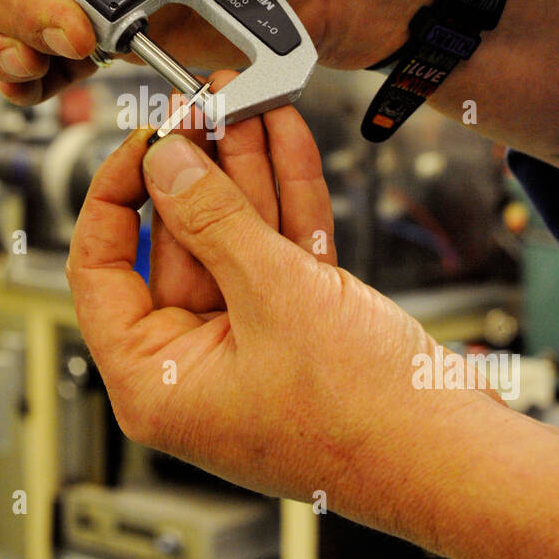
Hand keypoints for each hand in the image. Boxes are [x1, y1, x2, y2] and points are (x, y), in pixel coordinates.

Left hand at [67, 96, 480, 524]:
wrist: (458, 458)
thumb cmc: (365, 420)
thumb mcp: (273, 298)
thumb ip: (214, 221)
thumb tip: (168, 164)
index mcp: (155, 382)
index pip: (100, 270)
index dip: (116, 196)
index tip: (143, 143)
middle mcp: (194, 366)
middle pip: (175, 243)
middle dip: (197, 167)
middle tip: (203, 105)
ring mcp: (249, 343)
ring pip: (232, 236)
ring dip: (242, 168)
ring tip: (241, 101)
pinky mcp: (299, 326)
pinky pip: (277, 249)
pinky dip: (284, 196)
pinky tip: (282, 136)